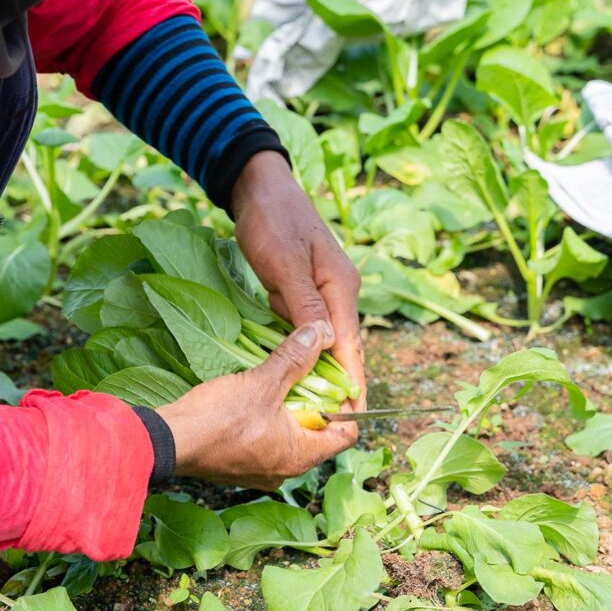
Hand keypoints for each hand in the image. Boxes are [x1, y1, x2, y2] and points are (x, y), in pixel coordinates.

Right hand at [156, 321, 357, 489]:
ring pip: (290, 438)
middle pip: (318, 434)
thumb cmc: (219, 418)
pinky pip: (266, 443)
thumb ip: (295, 357)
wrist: (169, 441)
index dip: (348, 405)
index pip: (346, 434)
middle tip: (309, 373)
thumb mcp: (262, 382)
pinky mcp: (240, 468)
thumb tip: (322, 333)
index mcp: (301, 456)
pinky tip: (254, 400)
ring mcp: (261, 472)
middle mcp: (286, 471)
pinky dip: (268, 422)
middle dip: (316, 403)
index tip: (340, 380)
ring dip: (289, 411)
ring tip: (280, 382)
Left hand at [231, 151, 365, 407]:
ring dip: (318, 368)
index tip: (352, 415)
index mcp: (341, 287)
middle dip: (338, 382)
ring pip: (323, 339)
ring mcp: (323, 290)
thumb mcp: (284, 265)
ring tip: (310, 406)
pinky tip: (293, 369)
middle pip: (341, 346)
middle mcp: (339, 291)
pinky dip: (301, 348)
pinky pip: (306, 326)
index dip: (352, 381)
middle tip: (332, 422)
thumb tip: (326, 343)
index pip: (349, 344)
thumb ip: (304, 305)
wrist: (259, 188)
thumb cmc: (271, 223)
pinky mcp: (305, 289)